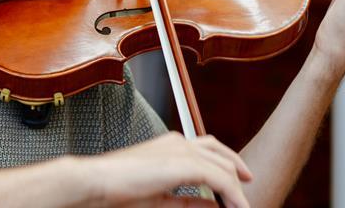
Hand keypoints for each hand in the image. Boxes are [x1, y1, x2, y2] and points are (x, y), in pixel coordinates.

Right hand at [77, 132, 252, 206]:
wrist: (96, 182)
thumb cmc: (119, 191)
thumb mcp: (161, 199)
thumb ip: (188, 201)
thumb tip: (212, 206)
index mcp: (170, 145)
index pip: (207, 148)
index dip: (225, 163)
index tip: (238, 182)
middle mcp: (178, 142)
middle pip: (219, 152)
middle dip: (237, 169)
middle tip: (248, 187)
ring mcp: (181, 150)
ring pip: (222, 166)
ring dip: (236, 189)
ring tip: (243, 207)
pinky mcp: (184, 163)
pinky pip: (219, 178)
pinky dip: (232, 194)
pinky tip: (238, 207)